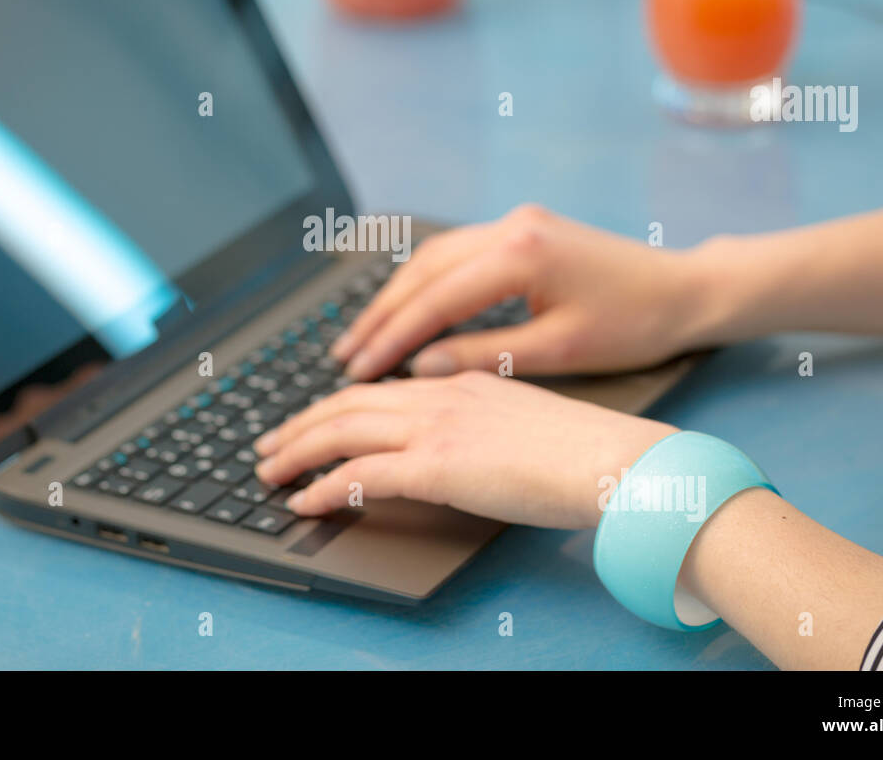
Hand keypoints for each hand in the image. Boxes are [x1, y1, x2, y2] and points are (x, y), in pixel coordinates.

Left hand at [253, 371, 675, 528]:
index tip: (311, 420)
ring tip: (268, 471)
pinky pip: (362, 474)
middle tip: (269, 444)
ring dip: (298, 451)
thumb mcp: (523, 422)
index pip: (382, 389)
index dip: (336, 405)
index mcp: (462, 381)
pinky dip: (326, 487)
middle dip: (300, 424)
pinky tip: (306, 501)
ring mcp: (437, 427)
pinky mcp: (438, 465)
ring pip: (342, 430)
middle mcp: (441, 395)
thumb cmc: (586, 450)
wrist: (615, 459)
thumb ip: (482, 424)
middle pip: (348, 403)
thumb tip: (458, 448)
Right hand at [330, 204, 711, 381]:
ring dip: (396, 296)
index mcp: (520, 254)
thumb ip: (482, 356)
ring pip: (434, 256)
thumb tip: (420, 368)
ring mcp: (516, 222)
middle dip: (380, 314)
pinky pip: (457, 253)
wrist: (686, 290)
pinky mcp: (523, 229)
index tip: (358, 368)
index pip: (434, 299)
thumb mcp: (558, 352)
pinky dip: (425, 283)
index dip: (391, 337)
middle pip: (422, 269)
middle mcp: (511, 227)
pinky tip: (407, 309)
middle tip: (345, 355)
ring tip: (365, 337)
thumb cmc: (634, 326)